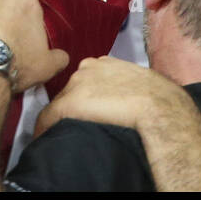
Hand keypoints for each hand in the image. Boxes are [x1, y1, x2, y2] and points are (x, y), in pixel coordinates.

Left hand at [35, 57, 191, 134]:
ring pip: (59, 103)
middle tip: (78, 123)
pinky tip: (43, 136)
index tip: (85, 111)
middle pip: (69, 90)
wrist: (157, 105)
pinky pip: (48, 117)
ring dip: (61, 116)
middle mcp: (86, 68)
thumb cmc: (155, 96)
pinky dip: (44, 128)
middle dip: (71, 106)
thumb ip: (121, 83)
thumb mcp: (137, 81)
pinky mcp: (70, 103)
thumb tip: (120, 97)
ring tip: (64, 130)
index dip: (82, 98)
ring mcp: (77, 84)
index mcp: (102, 63)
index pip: (83, 81)